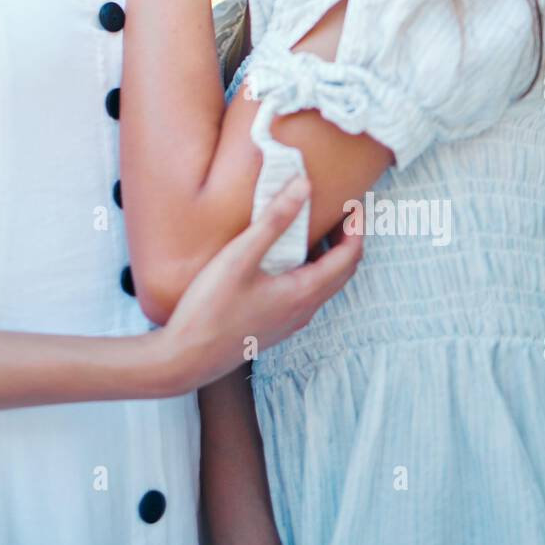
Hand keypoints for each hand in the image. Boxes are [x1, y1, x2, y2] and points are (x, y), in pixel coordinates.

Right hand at [160, 176, 362, 393]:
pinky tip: (287, 259)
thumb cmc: (211, 308)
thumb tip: (304, 186)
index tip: (356, 204)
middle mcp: (303, 310)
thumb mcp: (240, 257)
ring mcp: (290, 321)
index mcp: (303, 293)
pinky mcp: (275, 326)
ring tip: (318, 229)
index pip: (348, 258)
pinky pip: (306, 294)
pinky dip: (310, 270)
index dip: (357, 229)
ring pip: (325, 285)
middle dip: (349, 240)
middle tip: (345, 213)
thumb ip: (274, 220)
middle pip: (342, 272)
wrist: (187, 358)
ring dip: (330, 256)